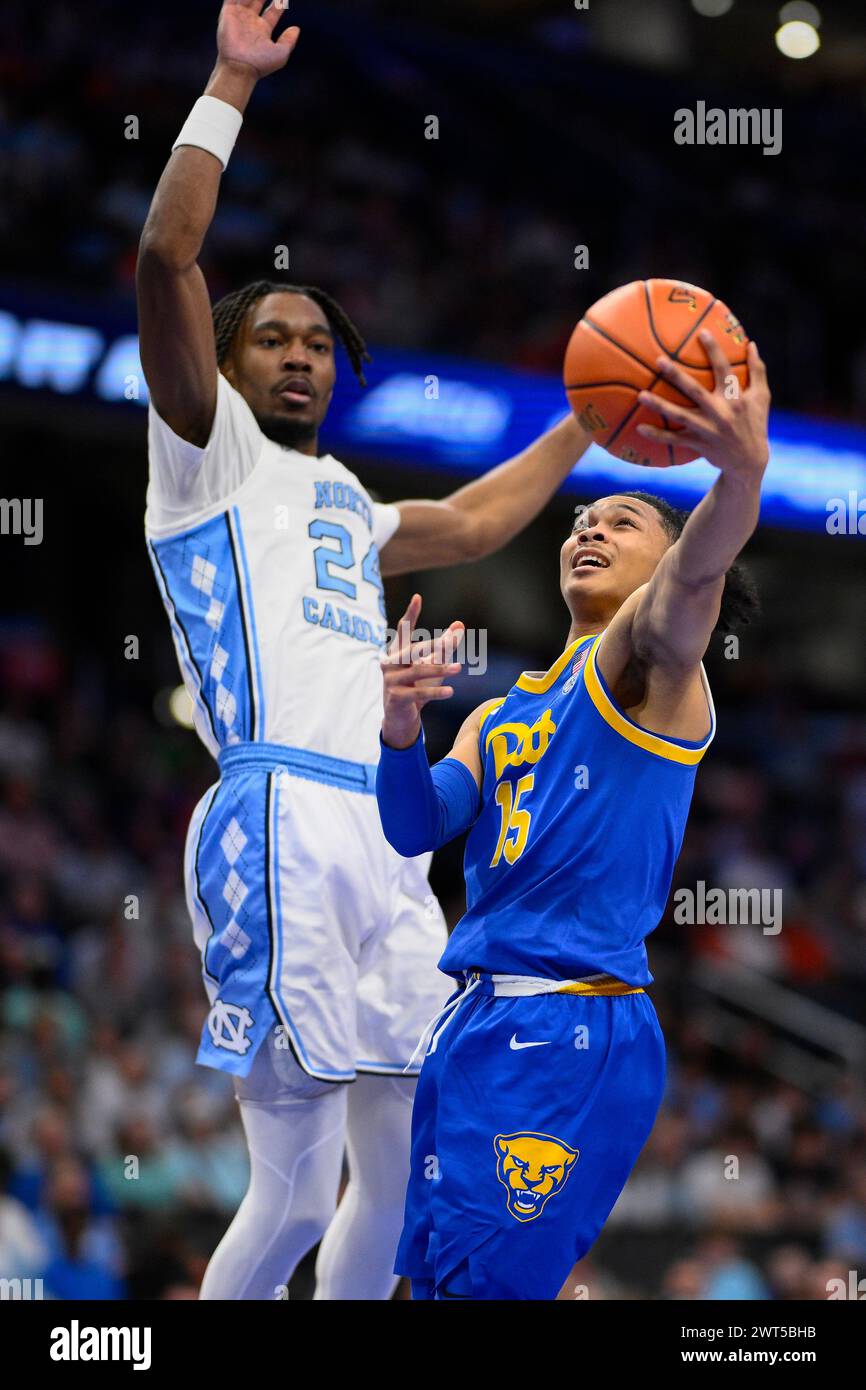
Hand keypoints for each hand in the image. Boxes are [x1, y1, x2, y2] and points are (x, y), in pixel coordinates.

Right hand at [216, 0, 299, 78]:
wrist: (240, 66)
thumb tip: (296, 29)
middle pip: (259, 0)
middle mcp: (251, 22)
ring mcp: (239, 16)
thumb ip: (289, 40)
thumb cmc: (261, 63)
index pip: (273, 11)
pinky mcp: (228, 13)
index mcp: (263, 30)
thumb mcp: (281, 53)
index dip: (279, 2)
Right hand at [380, 595, 463, 749]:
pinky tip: (451, 691)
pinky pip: (419, 692)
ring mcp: (391, 680)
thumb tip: (459, 625)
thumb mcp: (432, 664)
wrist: (401, 717)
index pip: (404, 629)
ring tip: (458, 668)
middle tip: (451, 641)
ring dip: (440, 670)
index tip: (418, 597)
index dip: (411, 613)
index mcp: (398, 652)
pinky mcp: (396, 697)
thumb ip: (444, 646)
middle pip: (414, 649)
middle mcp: (391, 663)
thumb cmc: (417, 686)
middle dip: (434, 645)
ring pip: (418, 671)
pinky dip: (436, 692)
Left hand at [636, 333, 770, 479]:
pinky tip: (639, 428)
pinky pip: (674, 439)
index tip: (701, 332)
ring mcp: (707, 430)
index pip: (723, 369)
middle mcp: (720, 412)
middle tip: (659, 360)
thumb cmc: (755, 423)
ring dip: (659, 406)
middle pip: (694, 390)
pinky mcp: (698, 444)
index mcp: (736, 398)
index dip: (714, 350)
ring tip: (640, 395)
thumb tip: (751, 343)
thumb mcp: (761, 397)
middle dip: (676, 375)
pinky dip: (657, 435)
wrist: (749, 462)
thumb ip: (757, 370)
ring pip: (679, 415)